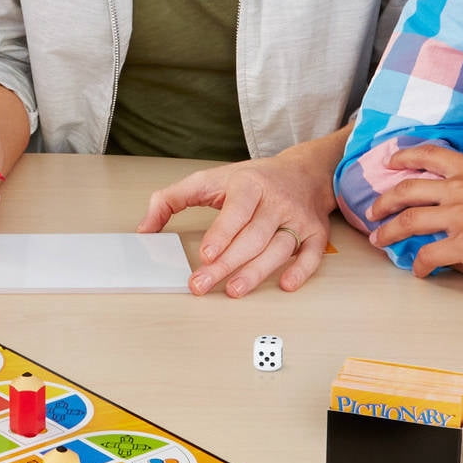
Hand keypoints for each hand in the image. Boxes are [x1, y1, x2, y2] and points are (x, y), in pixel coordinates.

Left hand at [140, 155, 333, 296]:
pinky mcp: (316, 233)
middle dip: (227, 263)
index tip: (206, 255)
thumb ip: (172, 199)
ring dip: (257, 272)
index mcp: (248, 185)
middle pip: (252, 236)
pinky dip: (301, 270)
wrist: (303, 171)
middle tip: (203, 284)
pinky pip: (312, 254)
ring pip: (279, 248)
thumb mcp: (209, 179)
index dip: (222, 233)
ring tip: (233, 290)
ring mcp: (297, 218)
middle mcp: (275, 201)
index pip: (236, 210)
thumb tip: (146, 228)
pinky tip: (285, 284)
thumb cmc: (251, 180)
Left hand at [367, 144, 462, 272]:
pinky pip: (429, 256)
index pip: (426, 155)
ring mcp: (458, 216)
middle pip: (405, 191)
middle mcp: (457, 188)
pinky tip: (418, 272)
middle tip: (371, 212)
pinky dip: (418, 265)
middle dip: (383, 202)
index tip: (390, 163)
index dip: (403, 158)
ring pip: (407, 222)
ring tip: (379, 241)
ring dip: (388, 233)